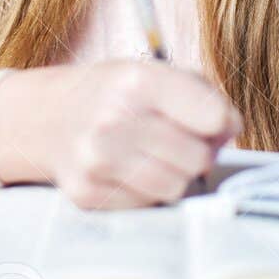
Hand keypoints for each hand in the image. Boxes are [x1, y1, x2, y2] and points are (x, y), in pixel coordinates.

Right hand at [0, 57, 241, 209]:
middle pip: (198, 158)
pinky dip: (147, 191)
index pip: (212, 116)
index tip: (216, 122)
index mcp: (138, 81)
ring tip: (158, 156)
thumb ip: (204, 96)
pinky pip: (147, 204)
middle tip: (181, 141)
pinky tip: (129, 169)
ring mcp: (96, 160)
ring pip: (176, 187)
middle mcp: (114, 120)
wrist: (48, 117)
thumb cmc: (117, 94)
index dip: (223, 123)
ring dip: (176, 174)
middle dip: (199, 152)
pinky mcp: (86, 193)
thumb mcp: (156, 74)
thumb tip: (230, 132)